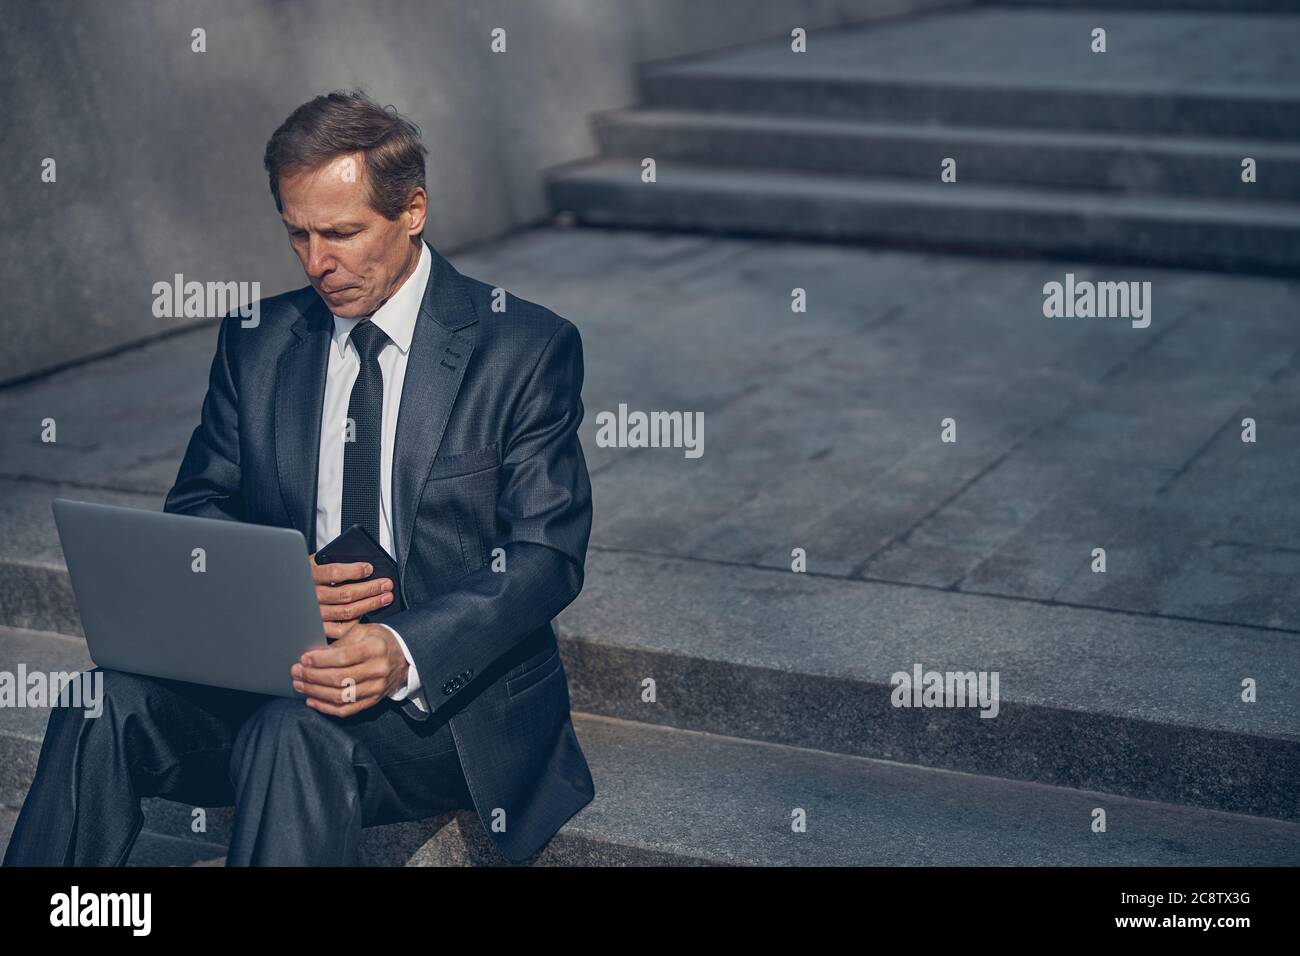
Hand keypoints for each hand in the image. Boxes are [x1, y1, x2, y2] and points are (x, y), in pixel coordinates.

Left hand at [291, 623, 409, 716]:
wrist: (404, 657)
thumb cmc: (378, 641)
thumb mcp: (362, 632)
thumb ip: (339, 643)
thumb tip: (313, 656)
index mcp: (376, 648)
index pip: (343, 657)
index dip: (320, 660)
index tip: (304, 658)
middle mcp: (378, 670)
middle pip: (339, 678)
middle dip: (313, 676)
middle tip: (296, 672)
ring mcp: (377, 688)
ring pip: (341, 696)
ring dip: (315, 692)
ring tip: (300, 685)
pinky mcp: (373, 701)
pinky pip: (346, 710)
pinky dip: (326, 707)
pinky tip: (312, 700)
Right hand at [308, 552, 394, 639]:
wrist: (284, 593)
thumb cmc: (305, 576)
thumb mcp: (313, 562)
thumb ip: (331, 561)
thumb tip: (361, 564)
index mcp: (309, 575)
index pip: (334, 573)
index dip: (354, 571)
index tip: (369, 568)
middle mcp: (311, 596)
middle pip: (345, 594)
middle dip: (370, 589)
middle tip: (386, 584)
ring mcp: (313, 614)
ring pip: (347, 611)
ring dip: (370, 604)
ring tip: (384, 597)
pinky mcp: (317, 628)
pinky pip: (340, 629)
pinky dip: (354, 623)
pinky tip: (364, 614)